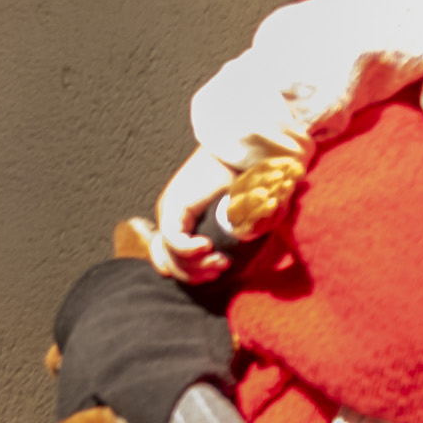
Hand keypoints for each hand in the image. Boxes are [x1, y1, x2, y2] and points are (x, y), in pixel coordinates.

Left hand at [150, 148, 236, 280]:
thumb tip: (242, 245)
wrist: (249, 149)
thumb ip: (244, 227)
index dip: (189, 271)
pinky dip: (188, 250)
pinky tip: (207, 247)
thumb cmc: (253, 176)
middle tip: (220, 268)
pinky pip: (172, 239)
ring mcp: (171, 211)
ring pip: (170, 254)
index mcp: (185, 217)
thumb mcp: (249, 210)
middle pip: (171, 260)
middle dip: (195, 273)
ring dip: (194, 266)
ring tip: (219, 261)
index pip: (172, 255)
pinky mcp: (174, 206)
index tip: (214, 273)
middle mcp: (173, 215)